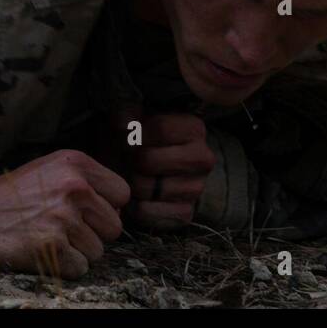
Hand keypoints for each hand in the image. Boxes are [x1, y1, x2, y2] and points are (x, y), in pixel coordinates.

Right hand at [0, 150, 129, 278]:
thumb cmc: (12, 195)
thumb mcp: (50, 169)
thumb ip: (86, 181)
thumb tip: (118, 207)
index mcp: (76, 163)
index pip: (122, 193)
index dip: (107, 207)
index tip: (87, 212)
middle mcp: (74, 187)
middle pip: (114, 226)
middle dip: (94, 233)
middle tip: (64, 228)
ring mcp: (63, 217)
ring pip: (98, 250)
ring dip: (77, 251)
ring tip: (48, 237)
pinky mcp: (51, 246)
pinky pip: (80, 267)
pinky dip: (64, 266)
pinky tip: (43, 251)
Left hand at [127, 113, 215, 230]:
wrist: (144, 169)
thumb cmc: (136, 140)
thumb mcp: (129, 118)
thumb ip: (125, 113)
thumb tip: (123, 124)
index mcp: (194, 128)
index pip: (159, 128)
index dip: (133, 133)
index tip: (123, 136)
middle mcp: (203, 158)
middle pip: (148, 160)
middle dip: (127, 160)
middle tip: (123, 159)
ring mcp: (197, 188)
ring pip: (144, 187)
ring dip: (129, 183)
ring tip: (130, 175)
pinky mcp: (185, 214)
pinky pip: (145, 211)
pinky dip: (133, 205)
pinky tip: (136, 194)